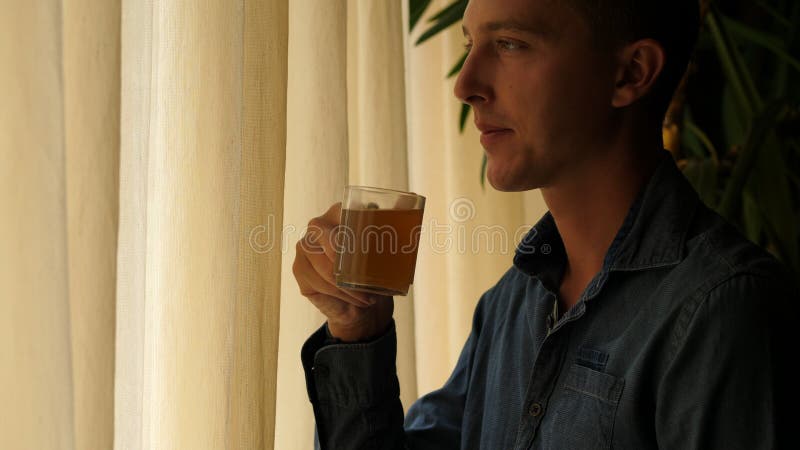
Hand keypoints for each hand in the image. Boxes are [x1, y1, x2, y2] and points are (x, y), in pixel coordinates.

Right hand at [292, 202, 393, 341]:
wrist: (361, 302)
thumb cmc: (375, 269)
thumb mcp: (388, 244)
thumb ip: (397, 219)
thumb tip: (414, 198)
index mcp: (337, 212)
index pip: (343, 213)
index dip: (355, 232)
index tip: (371, 251)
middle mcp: (317, 226)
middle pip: (326, 236)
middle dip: (346, 260)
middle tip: (366, 277)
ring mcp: (305, 247)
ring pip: (325, 266)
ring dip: (348, 285)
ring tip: (368, 296)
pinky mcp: (299, 269)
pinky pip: (319, 282)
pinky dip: (341, 294)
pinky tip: (356, 299)